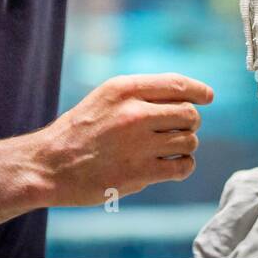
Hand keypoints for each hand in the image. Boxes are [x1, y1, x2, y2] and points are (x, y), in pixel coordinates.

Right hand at [31, 73, 211, 206]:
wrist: (49, 165)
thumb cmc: (80, 130)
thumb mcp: (106, 97)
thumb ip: (141, 94)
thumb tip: (185, 97)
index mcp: (124, 89)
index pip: (176, 84)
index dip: (198, 90)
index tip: (207, 97)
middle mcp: (134, 113)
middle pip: (188, 113)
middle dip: (190, 121)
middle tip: (180, 129)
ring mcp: (138, 144)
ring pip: (189, 140)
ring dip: (186, 145)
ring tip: (171, 149)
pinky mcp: (140, 173)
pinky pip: (183, 166)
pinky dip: (185, 165)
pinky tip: (174, 165)